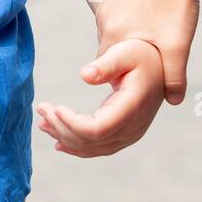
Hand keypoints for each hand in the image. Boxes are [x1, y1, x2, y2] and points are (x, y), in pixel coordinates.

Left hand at [35, 38, 163, 156]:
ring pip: (93, 148)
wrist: (159, 66)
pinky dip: (76, 145)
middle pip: (92, 141)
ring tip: (43, 122)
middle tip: (41, 109)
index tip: (55, 108)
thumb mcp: (124, 53)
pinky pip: (98, 148)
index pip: (98, 129)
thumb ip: (105, 64)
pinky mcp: (124, 136)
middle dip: (62, 127)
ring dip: (65, 137)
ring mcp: (130, 135)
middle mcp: (134, 127)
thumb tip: (84, 75)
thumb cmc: (140, 55)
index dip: (73, 124)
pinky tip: (58, 140)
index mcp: (133, 107)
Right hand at [95, 0, 199, 104]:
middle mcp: (104, 19)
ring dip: (126, 40)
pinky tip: (149, 20)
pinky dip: (129, 22)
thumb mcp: (178, 47)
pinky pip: (117, 15)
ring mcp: (109, 2)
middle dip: (123, 60)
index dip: (119, 78)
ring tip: (150, 41)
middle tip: (145, 64)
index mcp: (114, 36)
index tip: (133, 82)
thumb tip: (174, 102)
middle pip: (108, 51)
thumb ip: (174, 77)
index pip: (105, 68)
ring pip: (113, 32)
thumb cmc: (177, 7)